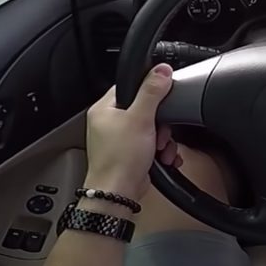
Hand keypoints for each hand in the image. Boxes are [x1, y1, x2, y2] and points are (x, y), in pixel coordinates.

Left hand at [83, 64, 182, 204]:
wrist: (118, 194)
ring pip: (150, 128)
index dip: (148, 90)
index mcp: (104, 109)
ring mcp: (119, 140)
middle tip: (160, 131)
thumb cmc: (119, 160)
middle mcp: (108, 123)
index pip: (129, 86)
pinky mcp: (129, 154)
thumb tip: (161, 70)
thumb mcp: (140, 118)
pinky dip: (160, 150)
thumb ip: (152, 92)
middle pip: (144, 108)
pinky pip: (150, 144)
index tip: (162, 97)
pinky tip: (162, 157)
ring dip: (162, 138)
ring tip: (160, 147)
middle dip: (159, 122)